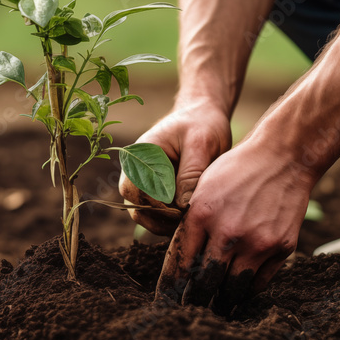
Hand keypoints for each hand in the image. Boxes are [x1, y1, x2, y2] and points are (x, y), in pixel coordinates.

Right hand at [119, 100, 231, 234]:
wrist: (205, 116)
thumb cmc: (203, 124)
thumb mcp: (201, 144)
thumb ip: (190, 173)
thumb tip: (183, 206)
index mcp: (140, 154)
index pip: (134, 188)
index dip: (155, 205)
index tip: (181, 210)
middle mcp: (137, 170)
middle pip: (136, 206)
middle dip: (160, 218)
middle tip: (188, 220)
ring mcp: (146, 182)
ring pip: (145, 215)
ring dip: (165, 223)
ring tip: (191, 220)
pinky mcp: (159, 192)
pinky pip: (158, 214)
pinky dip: (171, 220)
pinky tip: (191, 217)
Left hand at [154, 135, 316, 314]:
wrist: (284, 157)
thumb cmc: (238, 170)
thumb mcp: (204, 189)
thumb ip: (192, 225)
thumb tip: (183, 263)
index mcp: (202, 215)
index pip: (180, 264)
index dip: (171, 288)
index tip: (167, 302)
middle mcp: (228, 232)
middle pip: (205, 283)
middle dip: (194, 302)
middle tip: (189, 313)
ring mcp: (257, 242)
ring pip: (233, 289)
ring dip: (222, 302)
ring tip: (215, 310)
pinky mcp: (281, 247)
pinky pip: (260, 282)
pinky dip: (248, 291)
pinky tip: (240, 292)